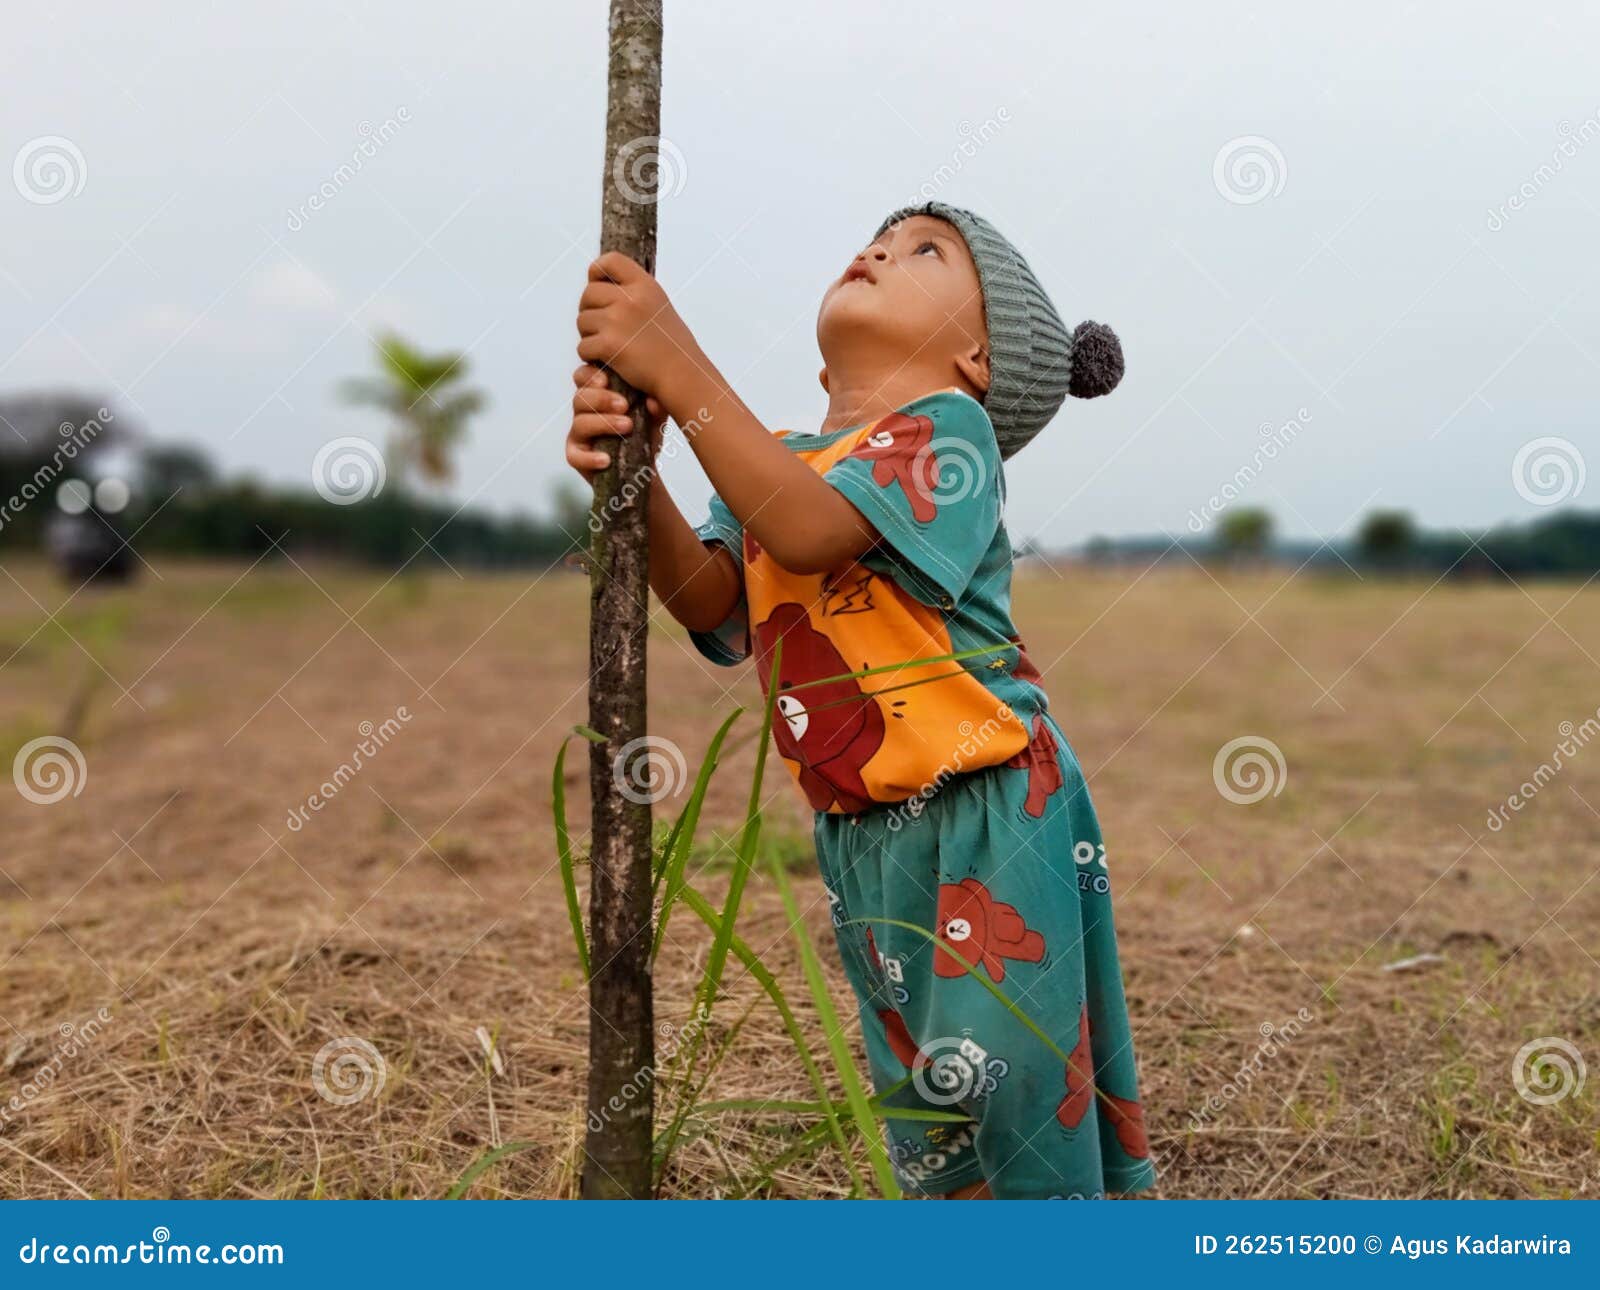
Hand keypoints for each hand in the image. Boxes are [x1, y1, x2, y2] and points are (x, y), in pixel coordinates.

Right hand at [565, 364, 665, 481]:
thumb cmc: (645, 433)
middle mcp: (584, 411)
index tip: (607, 379)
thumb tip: (654, 402)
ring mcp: (578, 434)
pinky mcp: (577, 457)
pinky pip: (574, 456)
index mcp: (597, 393)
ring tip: (627, 426)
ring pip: (580, 423)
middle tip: (624, 405)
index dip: (590, 374)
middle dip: (601, 399)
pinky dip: (590, 458)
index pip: (584, 376)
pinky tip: (606, 460)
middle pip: (580, 397)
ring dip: (603, 423)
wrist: (642, 467)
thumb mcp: (654, 417)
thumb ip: (656, 407)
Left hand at [575, 252, 701, 399]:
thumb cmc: (671, 346)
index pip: (610, 261)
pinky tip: (608, 360)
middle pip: (588, 294)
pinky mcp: (609, 344)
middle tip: (603, 328)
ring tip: (610, 345)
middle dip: (590, 311)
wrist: (682, 376)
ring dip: (590, 335)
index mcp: (644, 285)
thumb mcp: (658, 306)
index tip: (599, 286)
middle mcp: (630, 298)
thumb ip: (633, 293)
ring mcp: (618, 320)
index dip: (597, 272)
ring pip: (583, 321)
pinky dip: (591, 356)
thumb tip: (601, 284)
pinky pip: (583, 346)